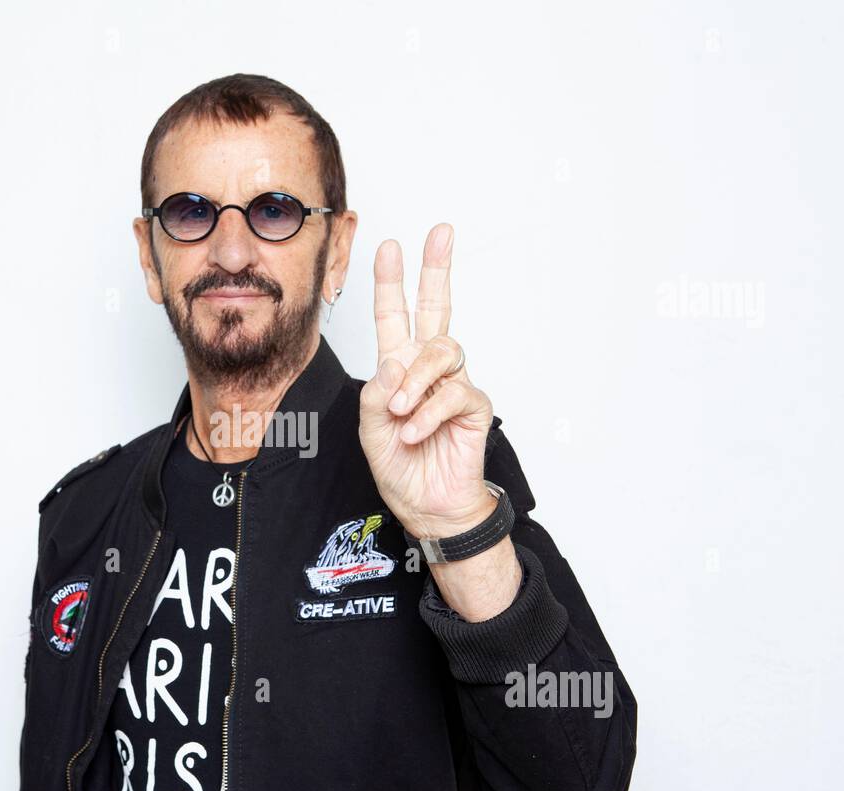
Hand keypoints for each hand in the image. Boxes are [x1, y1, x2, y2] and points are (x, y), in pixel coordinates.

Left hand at [358, 223, 494, 540]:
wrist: (426, 505)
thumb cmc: (400, 464)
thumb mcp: (369, 427)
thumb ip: (375, 393)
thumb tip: (394, 365)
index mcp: (399, 367)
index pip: (396, 316)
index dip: (392, 282)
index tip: (389, 246)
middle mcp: (427, 369)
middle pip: (437, 308)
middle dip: (437, 269)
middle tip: (440, 233)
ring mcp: (453, 384)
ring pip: (441, 351)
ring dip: (415, 382)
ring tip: (399, 413)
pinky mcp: (474, 406)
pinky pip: (453, 393)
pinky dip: (428, 413)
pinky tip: (415, 431)